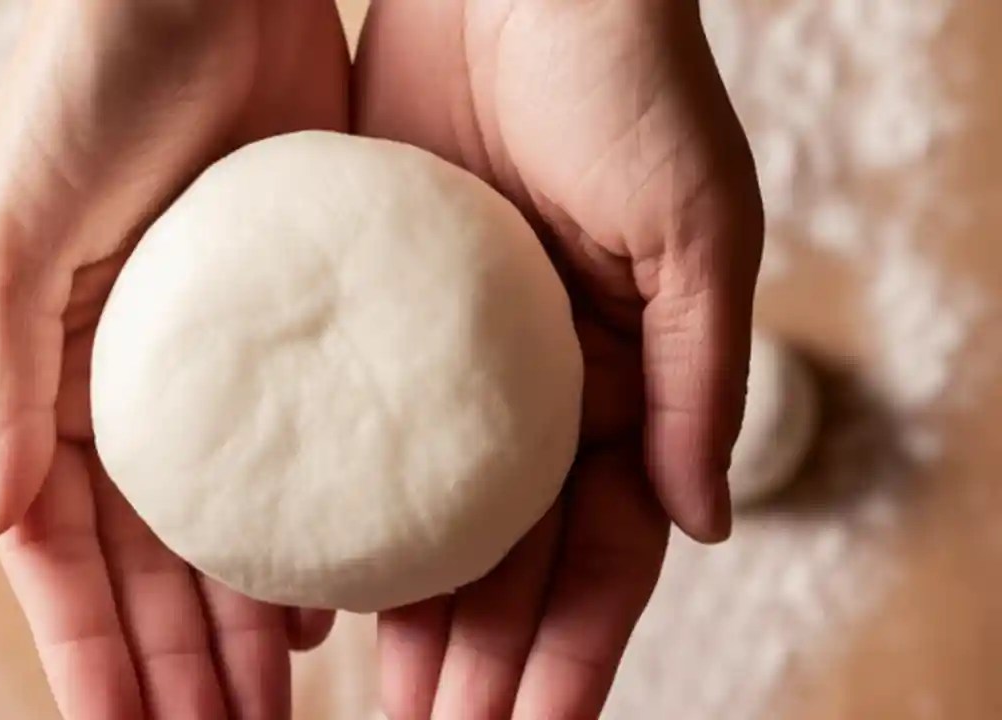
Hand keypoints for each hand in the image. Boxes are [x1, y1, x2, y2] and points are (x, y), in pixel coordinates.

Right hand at [0, 1, 348, 716]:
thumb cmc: (92, 84)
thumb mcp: (14, 230)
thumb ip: (1, 379)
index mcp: (50, 374)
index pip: (64, 552)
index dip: (91, 650)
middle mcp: (131, 385)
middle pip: (153, 564)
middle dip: (179, 665)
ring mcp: (220, 366)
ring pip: (228, 528)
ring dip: (243, 622)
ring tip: (278, 705)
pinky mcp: (300, 330)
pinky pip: (302, 456)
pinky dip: (310, 531)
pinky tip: (332, 598)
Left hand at [355, 0, 762, 715]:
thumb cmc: (629, 81)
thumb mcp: (696, 230)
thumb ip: (698, 382)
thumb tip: (705, 526)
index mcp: (622, 381)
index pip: (602, 552)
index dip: (573, 651)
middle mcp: (535, 386)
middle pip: (509, 557)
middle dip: (481, 660)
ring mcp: (450, 357)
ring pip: (430, 515)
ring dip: (409, 614)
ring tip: (375, 700)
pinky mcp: (372, 311)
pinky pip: (354, 431)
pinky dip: (341, 508)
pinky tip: (310, 577)